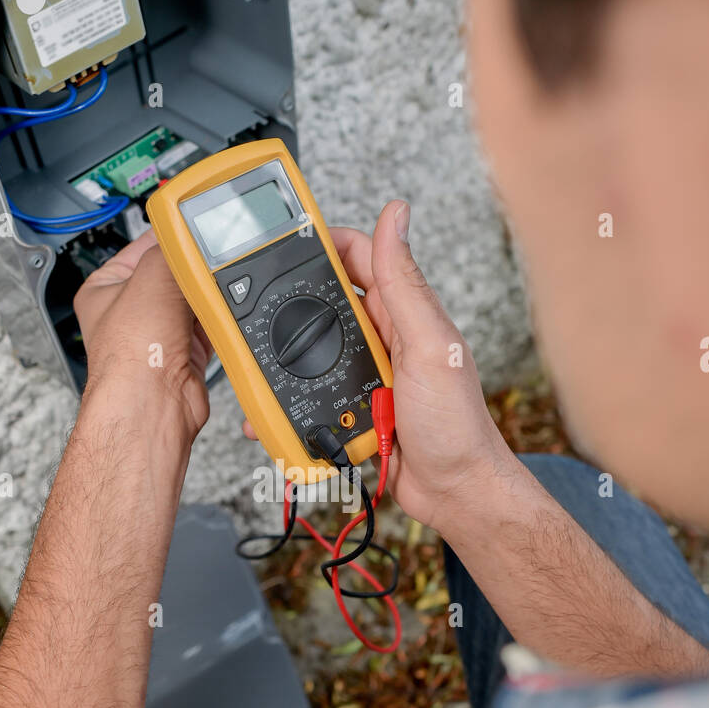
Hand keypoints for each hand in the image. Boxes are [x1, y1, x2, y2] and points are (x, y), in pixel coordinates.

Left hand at [73, 232, 211, 439]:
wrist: (154, 406)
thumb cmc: (130, 357)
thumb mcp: (152, 278)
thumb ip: (173, 249)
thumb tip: (190, 232)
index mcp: (105, 288)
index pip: (141, 246)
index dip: (169, 234)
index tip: (194, 224)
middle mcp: (129, 312)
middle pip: (171, 273)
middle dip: (192, 268)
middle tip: (210, 255)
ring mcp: (158, 334)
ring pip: (192, 299)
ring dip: (205, 294)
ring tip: (214, 284)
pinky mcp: (185, 353)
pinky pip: (208, 324)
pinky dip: (216, 317)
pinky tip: (220, 310)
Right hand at [243, 202, 508, 529]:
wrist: (454, 493)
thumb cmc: (456, 423)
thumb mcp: (429, 345)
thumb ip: (406, 282)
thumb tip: (396, 214)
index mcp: (404, 311)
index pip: (357, 257)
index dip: (322, 242)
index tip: (284, 235)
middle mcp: (383, 337)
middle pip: (324, 305)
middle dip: (291, 302)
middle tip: (252, 302)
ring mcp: (366, 374)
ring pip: (312, 354)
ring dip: (284, 360)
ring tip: (255, 360)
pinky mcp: (353, 409)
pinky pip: (312, 399)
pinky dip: (290, 405)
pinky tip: (271, 412)